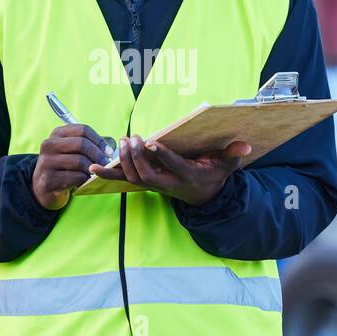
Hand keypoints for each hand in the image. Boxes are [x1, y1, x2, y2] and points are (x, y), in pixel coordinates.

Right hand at [31, 124, 112, 210]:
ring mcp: (46, 162)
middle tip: (105, 164)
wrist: (45, 188)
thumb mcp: (75, 152)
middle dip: (98, 155)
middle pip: (81, 144)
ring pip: (79, 161)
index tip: (108, 152)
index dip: (99, 140)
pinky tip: (83, 181)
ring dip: (92, 169)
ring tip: (94, 173)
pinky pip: (75, 177)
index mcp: (57, 134)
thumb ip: (93, 144)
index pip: (83, 130)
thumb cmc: (66, 167)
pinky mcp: (48, 179)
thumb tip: (113, 143)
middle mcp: (49, 145)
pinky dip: (84, 180)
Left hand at [89, 135, 250, 205]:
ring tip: (121, 141)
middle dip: (137, 157)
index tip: (153, 142)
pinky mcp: (144, 183)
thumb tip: (245, 145)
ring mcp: (153, 185)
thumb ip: (233, 155)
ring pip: (132, 178)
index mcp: (186, 177)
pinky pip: (122, 180)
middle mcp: (167, 184)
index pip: (174, 167)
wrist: (202, 197)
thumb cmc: (212, 176)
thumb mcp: (226, 167)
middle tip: (133, 138)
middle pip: (146, 175)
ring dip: (123, 161)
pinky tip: (91, 167)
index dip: (162, 156)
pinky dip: (107, 174)